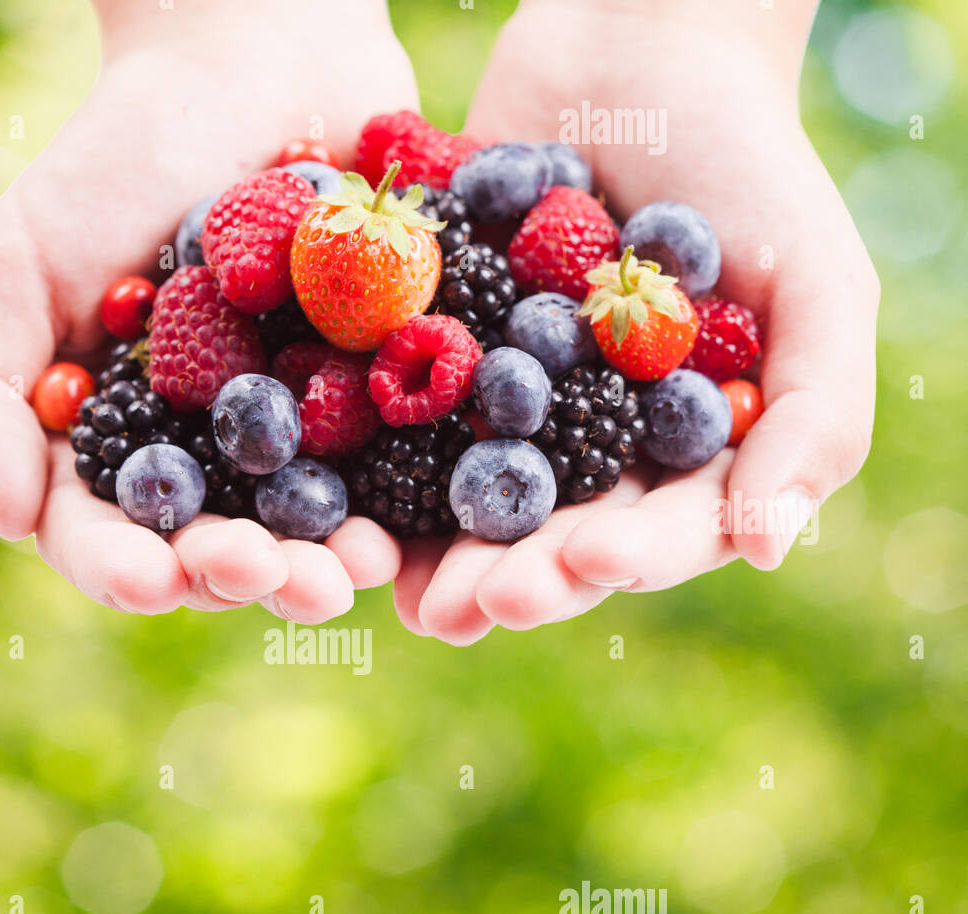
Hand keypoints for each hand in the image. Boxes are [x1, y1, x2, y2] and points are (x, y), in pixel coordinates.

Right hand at [0, 0, 416, 621]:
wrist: (251, 72)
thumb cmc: (115, 163)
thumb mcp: (16, 260)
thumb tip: (10, 517)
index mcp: (104, 448)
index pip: (97, 533)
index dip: (120, 566)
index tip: (153, 579)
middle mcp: (194, 466)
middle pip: (204, 552)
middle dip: (233, 573)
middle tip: (264, 574)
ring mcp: (283, 448)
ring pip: (293, 535)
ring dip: (316, 567)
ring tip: (346, 574)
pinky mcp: (364, 415)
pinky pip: (379, 479)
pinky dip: (389, 510)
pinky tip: (397, 533)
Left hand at [396, 0, 878, 643]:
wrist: (631, 56)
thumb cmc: (746, 167)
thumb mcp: (816, 284)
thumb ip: (813, 415)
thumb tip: (766, 549)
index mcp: (685, 459)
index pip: (664, 532)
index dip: (629, 558)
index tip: (590, 563)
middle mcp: (594, 457)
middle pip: (559, 540)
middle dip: (521, 577)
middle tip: (477, 606)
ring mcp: (512, 422)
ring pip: (475, 509)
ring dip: (443, 559)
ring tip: (413, 600)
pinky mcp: (437, 373)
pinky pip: (403, 433)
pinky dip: (377, 473)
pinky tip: (348, 515)